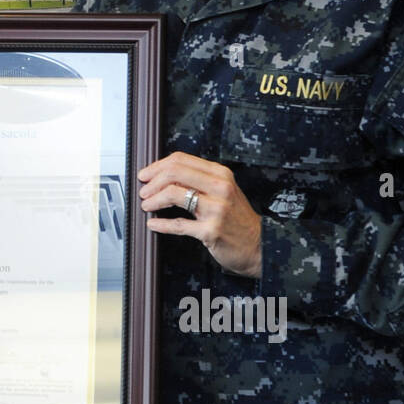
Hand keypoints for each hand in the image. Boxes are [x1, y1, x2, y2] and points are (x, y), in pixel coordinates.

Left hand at [138, 152, 262, 277]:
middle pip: (174, 173)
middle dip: (152, 182)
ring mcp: (216, 209)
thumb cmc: (237, 218)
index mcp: (220, 174)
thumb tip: (163, 176)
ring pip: (173, 194)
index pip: (180, 160)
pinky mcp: (211, 231)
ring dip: (154, 200)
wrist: (259, 244)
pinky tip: (153, 224)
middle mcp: (220, 187)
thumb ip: (199, 181)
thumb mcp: (223, 191)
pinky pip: (178, 224)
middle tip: (144, 191)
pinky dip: (161, 224)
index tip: (146, 174)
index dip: (157, 166)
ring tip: (147, 205)